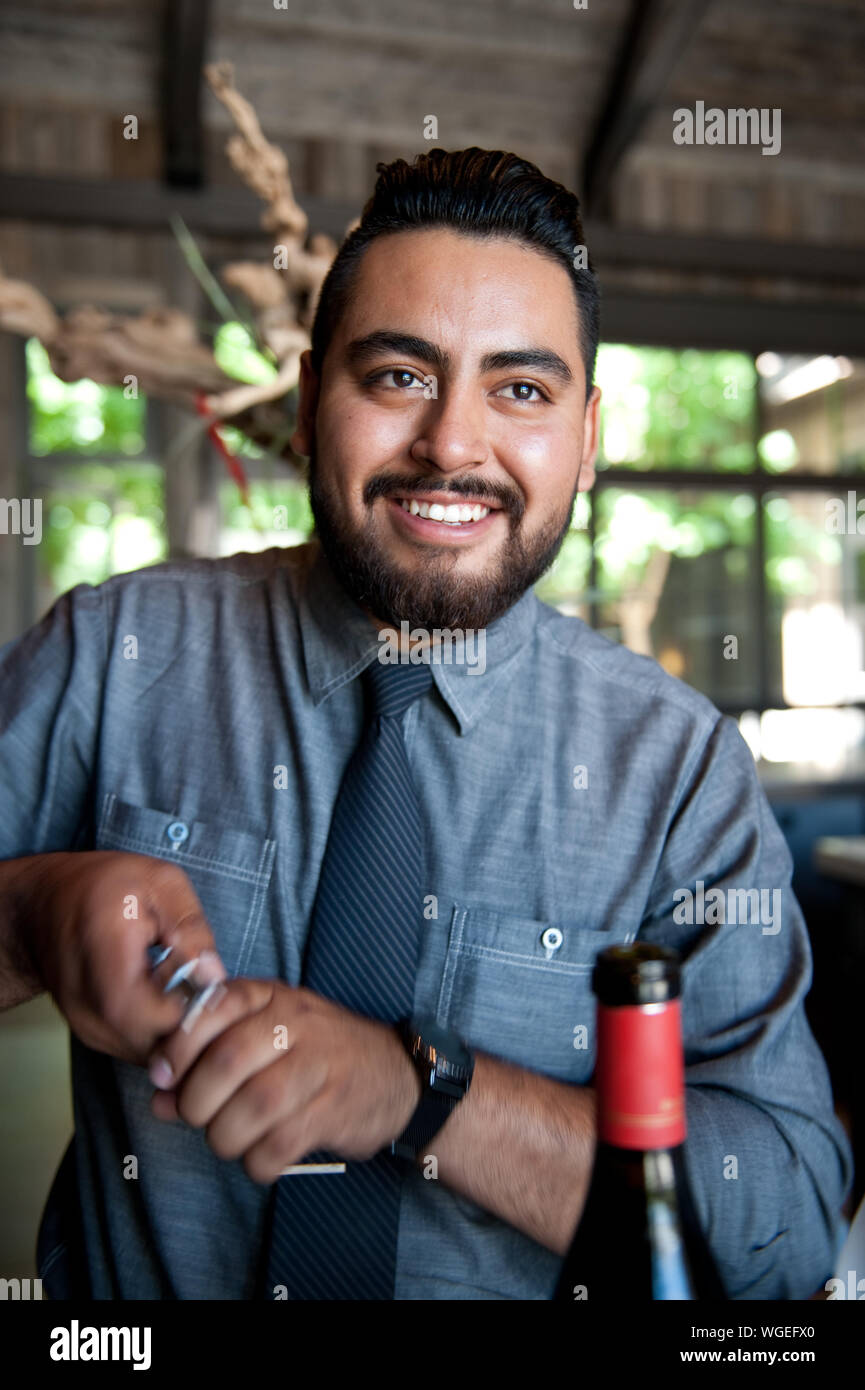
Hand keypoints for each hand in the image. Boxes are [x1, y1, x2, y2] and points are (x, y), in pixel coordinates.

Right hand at [13, 850, 226, 1062]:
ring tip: (181, 987)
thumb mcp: (158, 882)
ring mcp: (87, 1027)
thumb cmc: (101, 887)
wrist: (40, 906)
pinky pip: (138, 1049)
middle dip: (194, 1022)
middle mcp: (89, 1004)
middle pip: (159, 1043)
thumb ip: (190, 926)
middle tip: (203, 985)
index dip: (196, 1008)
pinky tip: (163, 997)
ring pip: (151, 1054)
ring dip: (178, 1029)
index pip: (158, 1015)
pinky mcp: (92, 1036)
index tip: (211, 983)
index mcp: (106, 956)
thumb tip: (214, 974)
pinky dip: (160, 1031)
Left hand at [146, 980, 421, 1181]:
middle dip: (196, 1102)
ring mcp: (320, 1065)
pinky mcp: (335, 1109)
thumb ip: (209, 1060)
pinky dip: (257, 1162)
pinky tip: (261, 1157)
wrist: (397, 1075)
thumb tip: (159, 1098)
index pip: (212, 1008)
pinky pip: (279, 1145)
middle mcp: (297, 1023)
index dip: (177, 1047)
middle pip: (227, 1061)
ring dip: (225, 1136)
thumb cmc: (316, 1054)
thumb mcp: (265, 1037)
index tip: (163, 1077)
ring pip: (252, 1107)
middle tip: (197, 1117)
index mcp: (271, 998)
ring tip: (230, 1139)